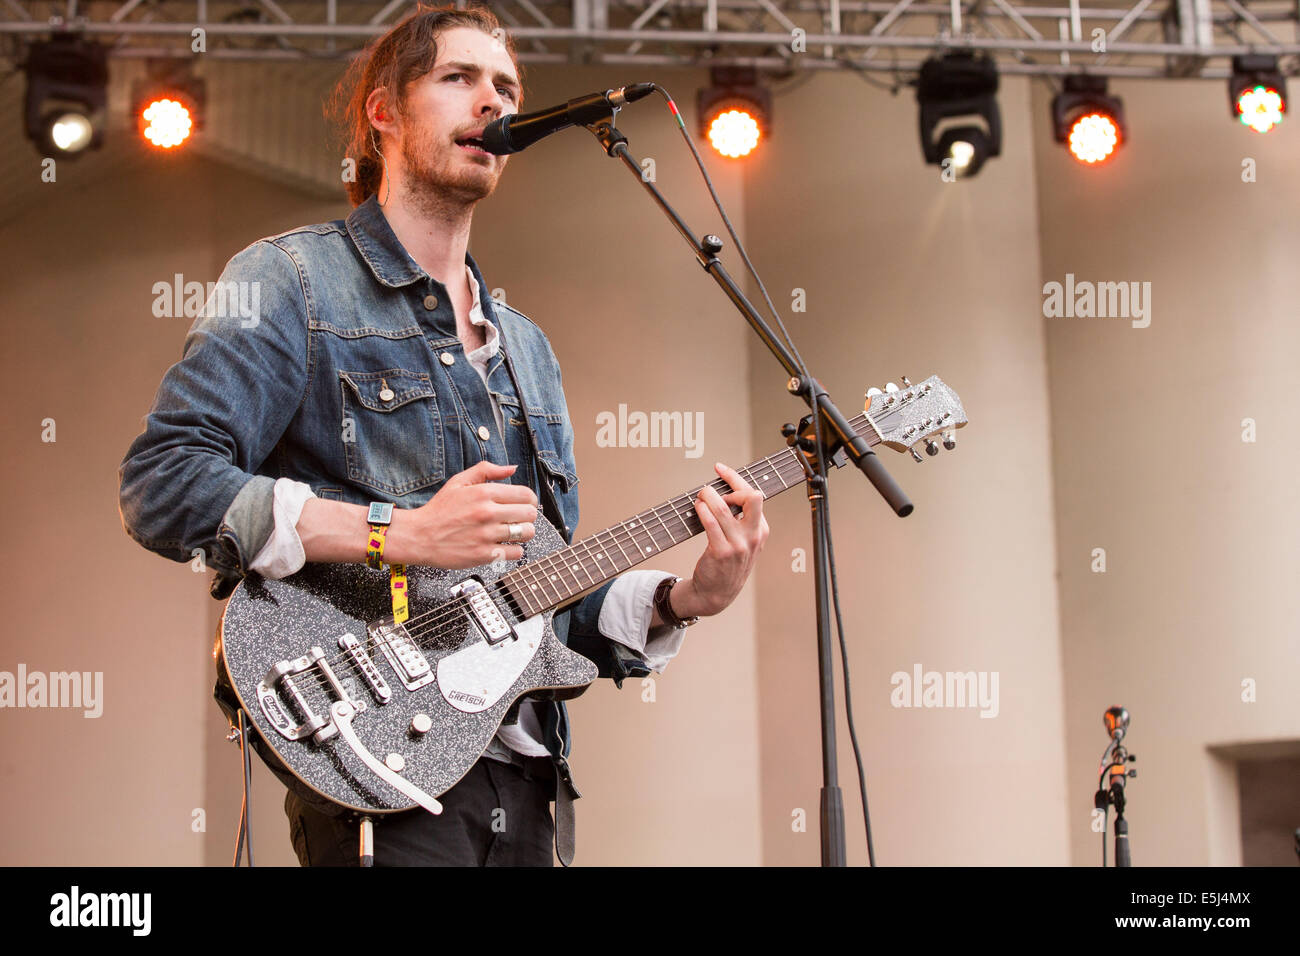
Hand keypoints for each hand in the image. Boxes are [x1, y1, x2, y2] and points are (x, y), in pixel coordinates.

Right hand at [400, 460, 538, 568]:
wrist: (418, 536)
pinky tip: (504, 546)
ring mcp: (486, 535)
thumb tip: (511, 468)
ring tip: (513, 532)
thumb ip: (487, 470)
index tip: (525, 504)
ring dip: (524, 533)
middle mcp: (487, 513)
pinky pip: (516, 553)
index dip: (530, 500)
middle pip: (530, 514)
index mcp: (484, 493)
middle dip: (528, 516)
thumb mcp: (459, 482)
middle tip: (518, 519)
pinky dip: (514, 550)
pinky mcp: (484, 555)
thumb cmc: (439, 510)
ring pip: (527, 533)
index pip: (526, 494)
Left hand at [672, 462, 768, 618]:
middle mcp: (754, 536)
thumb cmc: (728, 563)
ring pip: (724, 508)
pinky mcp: (722, 552)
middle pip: (752, 497)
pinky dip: (702, 511)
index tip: (720, 469)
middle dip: (731, 485)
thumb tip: (723, 489)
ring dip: (708, 497)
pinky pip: (711, 524)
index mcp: (761, 529)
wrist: (717, 593)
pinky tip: (697, 508)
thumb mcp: (744, 541)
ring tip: (699, 497)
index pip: (754, 494)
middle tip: (713, 488)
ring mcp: (739, 545)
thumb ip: (740, 518)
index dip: (735, 478)